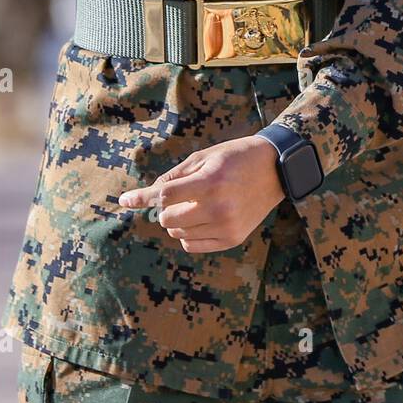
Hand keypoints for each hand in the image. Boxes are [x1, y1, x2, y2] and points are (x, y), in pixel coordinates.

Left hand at [117, 135, 284, 251]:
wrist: (276, 170)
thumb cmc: (235, 157)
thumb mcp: (203, 157)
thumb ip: (172, 177)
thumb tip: (140, 196)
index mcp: (210, 182)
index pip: (164, 197)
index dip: (147, 196)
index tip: (126, 200)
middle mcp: (218, 208)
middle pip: (168, 218)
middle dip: (166, 207)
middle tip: (179, 196)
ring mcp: (226, 227)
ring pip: (178, 234)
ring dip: (177, 221)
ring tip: (194, 205)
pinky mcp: (232, 239)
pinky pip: (192, 245)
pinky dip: (187, 235)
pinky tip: (199, 219)